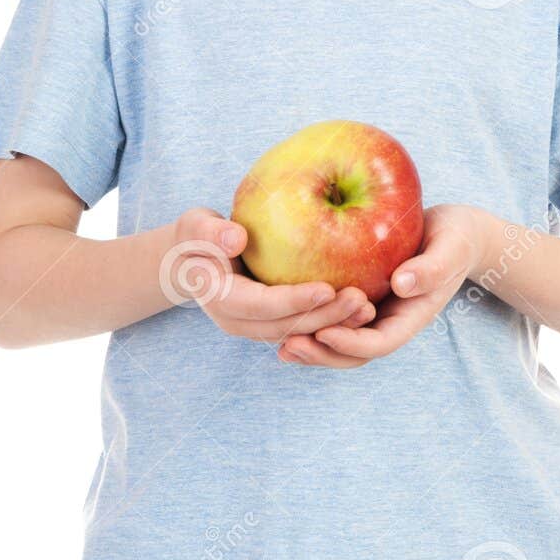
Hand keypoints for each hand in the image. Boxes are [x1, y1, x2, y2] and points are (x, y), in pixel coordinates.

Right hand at [159, 208, 377, 344]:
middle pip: (287, 326)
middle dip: (325, 318)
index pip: (262, 305)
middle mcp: (239, 322)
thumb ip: (210, 232)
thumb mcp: (195, 226)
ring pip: (300, 332)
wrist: (192, 261)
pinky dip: (331, 322)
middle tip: (361, 300)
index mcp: (221, 300)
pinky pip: (305, 328)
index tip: (328, 288)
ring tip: (367, 308)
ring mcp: (257, 327)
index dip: (294, 300)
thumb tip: (235, 238)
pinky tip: (361, 309)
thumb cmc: (196, 237)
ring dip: (334, 324)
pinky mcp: (273, 324)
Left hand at [277, 204, 488, 368]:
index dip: (351, 343)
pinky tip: (282, 314)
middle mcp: (389, 321)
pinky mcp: (360, 297)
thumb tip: (401, 284)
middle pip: (354, 352)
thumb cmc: (456, 238)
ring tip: (279, 340)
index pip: (380, 342)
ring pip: (339, 341)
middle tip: (289, 345)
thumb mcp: (450, 249)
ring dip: (311, 345)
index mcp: (411, 316)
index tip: (324, 333)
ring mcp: (374, 313)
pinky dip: (310, 321)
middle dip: (322, 354)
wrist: (454, 233)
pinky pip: (333, 317)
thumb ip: (431, 268)